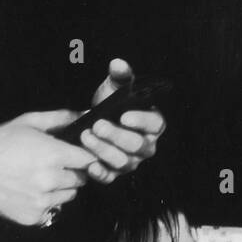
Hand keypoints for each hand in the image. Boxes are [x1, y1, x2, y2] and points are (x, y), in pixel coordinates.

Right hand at [0, 110, 94, 225]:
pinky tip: (31, 190)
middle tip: (57, 164)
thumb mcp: (29, 121)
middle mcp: (51, 180)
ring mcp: (42, 201)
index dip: (86, 155)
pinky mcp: (32, 217)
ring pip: (69, 195)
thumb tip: (87, 113)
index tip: (79, 153)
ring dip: (63, 187)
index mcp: (54, 154)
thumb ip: (61, 117)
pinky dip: (48, 202)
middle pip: (82, 178)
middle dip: (74, 170)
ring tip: (42, 177)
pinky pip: (53, 210)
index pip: (90, 159)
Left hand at [80, 58, 164, 184]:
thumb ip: (120, 75)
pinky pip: (110, 177)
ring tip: (86, 136)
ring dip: (104, 150)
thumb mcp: (115, 87)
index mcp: (154, 124)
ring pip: (123, 161)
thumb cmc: (111, 103)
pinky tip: (89, 165)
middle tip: (98, 125)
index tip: (124, 116)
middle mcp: (147, 146)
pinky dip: (100, 173)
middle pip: (137, 146)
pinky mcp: (114, 173)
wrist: (96, 122)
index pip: (155, 124)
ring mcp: (131, 161)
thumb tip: (117, 64)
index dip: (141, 121)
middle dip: (116, 136)